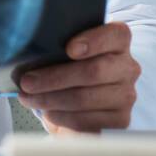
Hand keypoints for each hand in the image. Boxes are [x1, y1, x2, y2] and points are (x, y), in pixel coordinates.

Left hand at [17, 22, 140, 133]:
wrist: (77, 100)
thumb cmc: (67, 67)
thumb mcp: (63, 50)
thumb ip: (56, 46)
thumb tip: (31, 53)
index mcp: (117, 41)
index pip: (115, 35)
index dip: (93, 41)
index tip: (69, 49)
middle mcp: (127, 67)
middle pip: (93, 71)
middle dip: (55, 77)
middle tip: (27, 82)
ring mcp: (126, 95)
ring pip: (85, 98)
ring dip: (51, 99)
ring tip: (29, 98)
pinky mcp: (120, 120)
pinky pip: (88, 120)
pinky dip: (62, 117)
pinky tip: (48, 112)